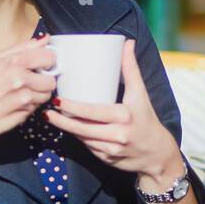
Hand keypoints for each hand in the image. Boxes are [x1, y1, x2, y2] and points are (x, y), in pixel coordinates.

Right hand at [0, 35, 57, 145]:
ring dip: (37, 96)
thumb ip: (23, 48)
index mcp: (13, 61)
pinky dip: (31, 107)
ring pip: (47, 95)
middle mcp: (19, 78)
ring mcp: (22, 97)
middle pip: (51, 80)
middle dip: (44, 82)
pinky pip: (38, 107)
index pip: (48, 57)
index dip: (48, 62)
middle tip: (30, 83)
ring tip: (21, 94)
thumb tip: (45, 39)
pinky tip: (17, 104)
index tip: (42, 66)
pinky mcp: (24, 112)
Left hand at [43, 38, 179, 177]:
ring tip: (52, 118)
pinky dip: (78, 138)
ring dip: (66, 129)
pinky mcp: (107, 160)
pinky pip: (87, 147)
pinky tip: (70, 130)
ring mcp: (111, 150)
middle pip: (81, 127)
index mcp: (124, 116)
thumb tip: (127, 43)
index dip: (72, 107)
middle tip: (47, 110)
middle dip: (61, 120)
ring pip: (82, 138)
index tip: (57, 101)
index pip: (91, 112)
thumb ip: (131, 68)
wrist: (157, 153)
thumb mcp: (140, 94)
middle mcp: (117, 135)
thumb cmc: (147, 119)